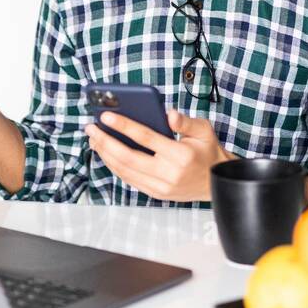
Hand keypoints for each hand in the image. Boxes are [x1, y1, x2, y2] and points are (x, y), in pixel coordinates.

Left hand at [85, 109, 233, 201]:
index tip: (106, 116)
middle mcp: (169, 173)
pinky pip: (129, 179)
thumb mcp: (204, 130)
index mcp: (181, 155)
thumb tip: (168, 114)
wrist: (216, 182)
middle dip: (105, 141)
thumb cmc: (207, 152)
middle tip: (91, 128)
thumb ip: (185, 121)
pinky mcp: (156, 193)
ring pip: (125, 170)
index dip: (124, 126)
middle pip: (128, 157)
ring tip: (94, 139)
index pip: (146, 138)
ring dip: (106, 154)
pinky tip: (106, 153)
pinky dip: (114, 166)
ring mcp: (161, 186)